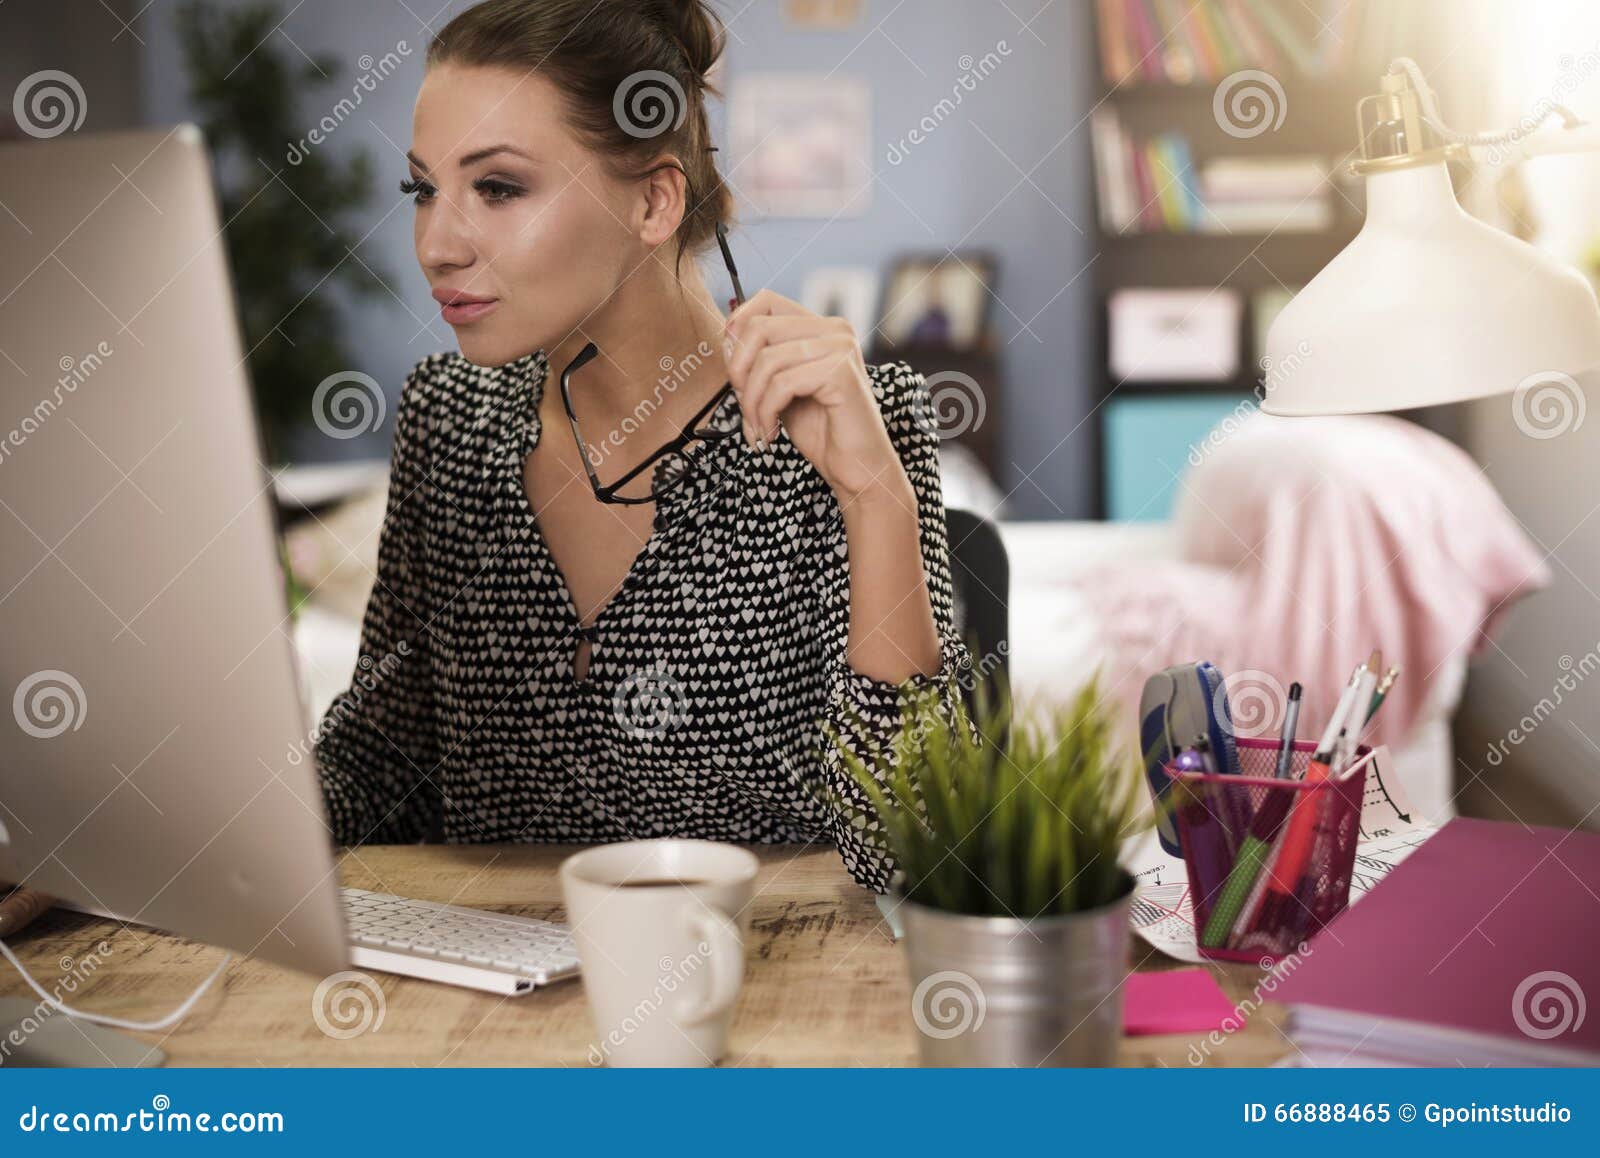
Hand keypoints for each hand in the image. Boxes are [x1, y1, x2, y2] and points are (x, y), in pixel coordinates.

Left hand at [723, 290, 907, 502]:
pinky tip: (772, 434)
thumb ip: (758, 361)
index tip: (733, 370)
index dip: (737, 329)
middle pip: (759, 328)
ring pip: (766, 360)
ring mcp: (840, 347)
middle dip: (738, 373)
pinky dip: (766, 413)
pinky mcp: (840, 372)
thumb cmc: (820, 430)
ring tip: (758, 428)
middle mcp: (835, 329)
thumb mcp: (780, 388)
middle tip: (744, 408)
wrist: (855, 468)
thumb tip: (726, 337)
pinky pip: (781, 384)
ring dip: (751, 402)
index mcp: (821, 327)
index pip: (766, 300)